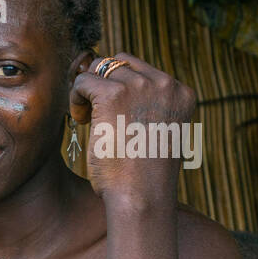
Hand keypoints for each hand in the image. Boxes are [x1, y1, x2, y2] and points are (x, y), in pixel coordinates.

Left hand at [70, 52, 195, 209]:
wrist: (142, 195)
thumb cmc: (144, 175)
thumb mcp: (157, 133)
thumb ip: (148, 108)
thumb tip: (116, 86)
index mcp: (182, 93)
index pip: (142, 70)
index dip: (119, 87)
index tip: (112, 114)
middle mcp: (165, 84)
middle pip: (120, 62)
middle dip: (102, 83)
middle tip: (94, 113)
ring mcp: (140, 87)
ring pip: (100, 68)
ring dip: (87, 90)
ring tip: (86, 118)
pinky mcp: (113, 95)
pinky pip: (82, 81)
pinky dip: (75, 97)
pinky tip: (80, 120)